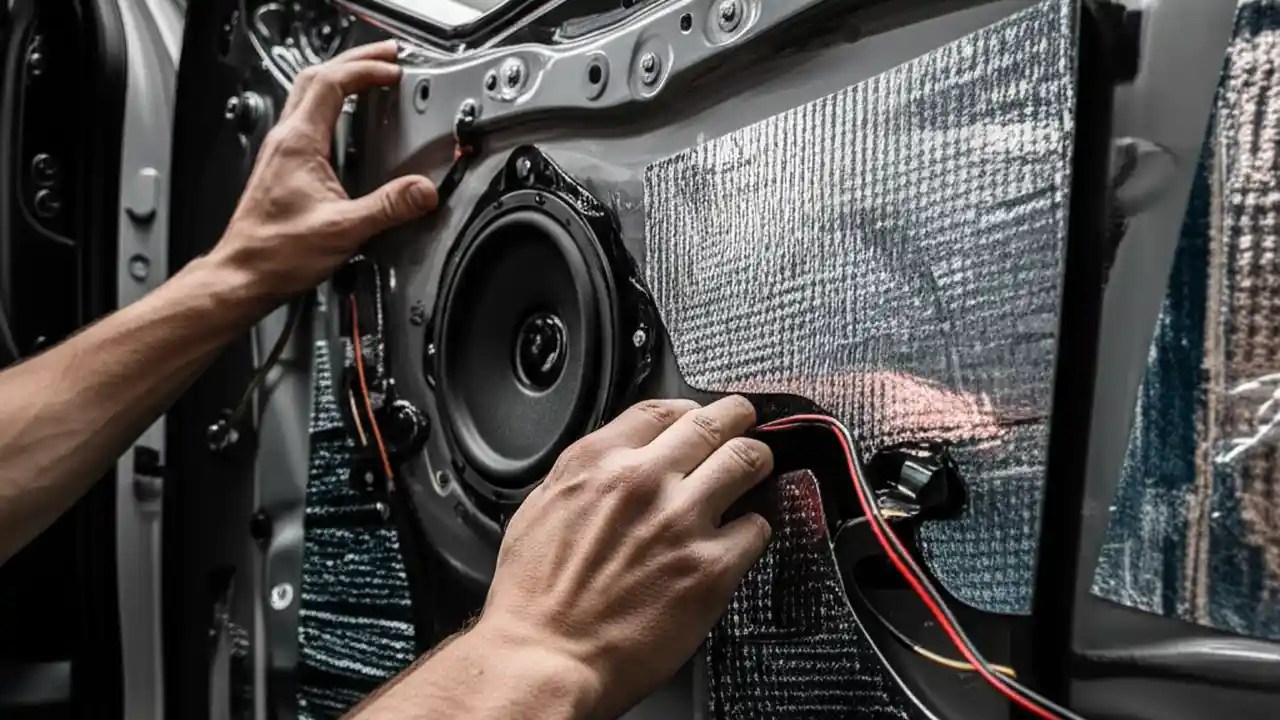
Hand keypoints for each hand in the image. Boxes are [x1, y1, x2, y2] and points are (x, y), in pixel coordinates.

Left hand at [211, 40, 437, 300]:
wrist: (245, 273)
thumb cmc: (277, 252)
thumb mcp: (344, 229)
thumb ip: (388, 208)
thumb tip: (423, 191)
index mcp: (298, 144)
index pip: (331, 83)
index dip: (364, 70)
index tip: (392, 71)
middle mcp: (285, 141)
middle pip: (316, 77)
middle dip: (353, 61)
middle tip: (385, 58)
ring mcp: (280, 152)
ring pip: (307, 94)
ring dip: (340, 79)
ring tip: (369, 77)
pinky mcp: (282, 166)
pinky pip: (306, 118)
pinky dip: (331, 105)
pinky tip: (346, 120)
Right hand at [475, 396, 773, 718]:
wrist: (545, 658)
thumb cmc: (534, 598)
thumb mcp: (539, 509)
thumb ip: (582, 477)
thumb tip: (612, 464)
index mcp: (597, 463)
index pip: (661, 408)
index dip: (689, 409)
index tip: (697, 417)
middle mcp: (643, 481)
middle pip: (713, 423)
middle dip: (737, 419)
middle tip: (744, 426)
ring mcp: (681, 521)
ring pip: (747, 461)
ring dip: (757, 461)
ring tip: (758, 468)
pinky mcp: (710, 567)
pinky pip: (757, 529)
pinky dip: (755, 528)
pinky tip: (744, 536)